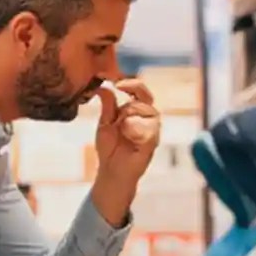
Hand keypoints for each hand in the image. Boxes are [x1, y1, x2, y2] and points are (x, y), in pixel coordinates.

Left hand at [91, 79, 160, 226]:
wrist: (110, 171)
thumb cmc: (110, 148)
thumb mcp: (105, 123)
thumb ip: (107, 106)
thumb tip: (103, 87)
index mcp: (136, 110)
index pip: (139, 90)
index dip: (131, 84)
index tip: (117, 83)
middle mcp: (147, 118)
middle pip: (146, 98)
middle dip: (131, 98)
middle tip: (118, 104)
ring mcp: (152, 130)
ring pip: (149, 112)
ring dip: (131, 118)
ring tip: (122, 130)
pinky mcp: (152, 143)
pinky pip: (150, 130)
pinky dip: (136, 131)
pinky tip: (128, 136)